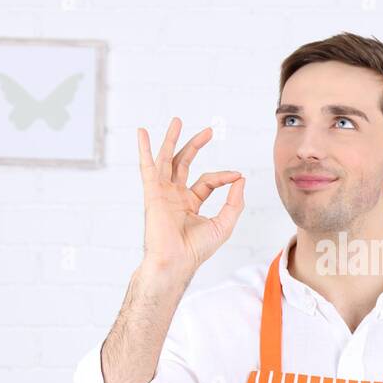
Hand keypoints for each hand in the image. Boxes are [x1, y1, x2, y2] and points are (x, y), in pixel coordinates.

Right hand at [137, 118, 244, 281]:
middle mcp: (175, 196)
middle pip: (184, 164)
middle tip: (209, 130)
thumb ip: (234, 201)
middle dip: (195, 146)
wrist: (177, 261)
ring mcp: (163, 193)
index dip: (224, 176)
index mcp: (190, 204)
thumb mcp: (224, 223)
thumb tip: (241, 178)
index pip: (208, 181)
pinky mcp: (153, 193)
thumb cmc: (197, 249)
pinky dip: (144, 150)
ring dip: (172, 140)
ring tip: (178, 121)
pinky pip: (148, 167)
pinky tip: (142, 133)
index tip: (237, 175)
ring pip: (167, 160)